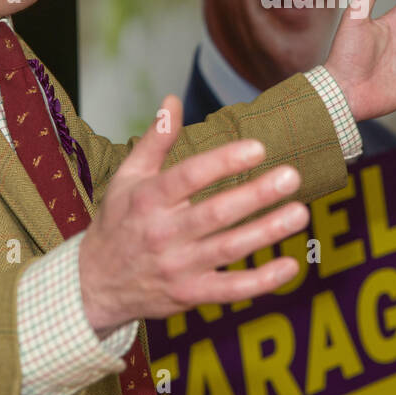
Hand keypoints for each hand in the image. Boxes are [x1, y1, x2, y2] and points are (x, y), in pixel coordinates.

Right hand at [78, 94, 309, 332]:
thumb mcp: (127, 178)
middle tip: (291, 176)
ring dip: (267, 232)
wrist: (95, 284)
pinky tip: (291, 265)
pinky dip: (261, 281)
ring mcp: (178, 267)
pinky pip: (230, 289)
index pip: (188, 177)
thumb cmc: (118, 222)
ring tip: (300, 213)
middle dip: (255, 195)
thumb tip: (173, 100)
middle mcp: (163, 234)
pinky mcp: (190, 294)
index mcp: (148, 200)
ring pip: (229, 249)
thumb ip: (155, 140)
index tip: (258, 147)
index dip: (223, 162)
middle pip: (215, 213)